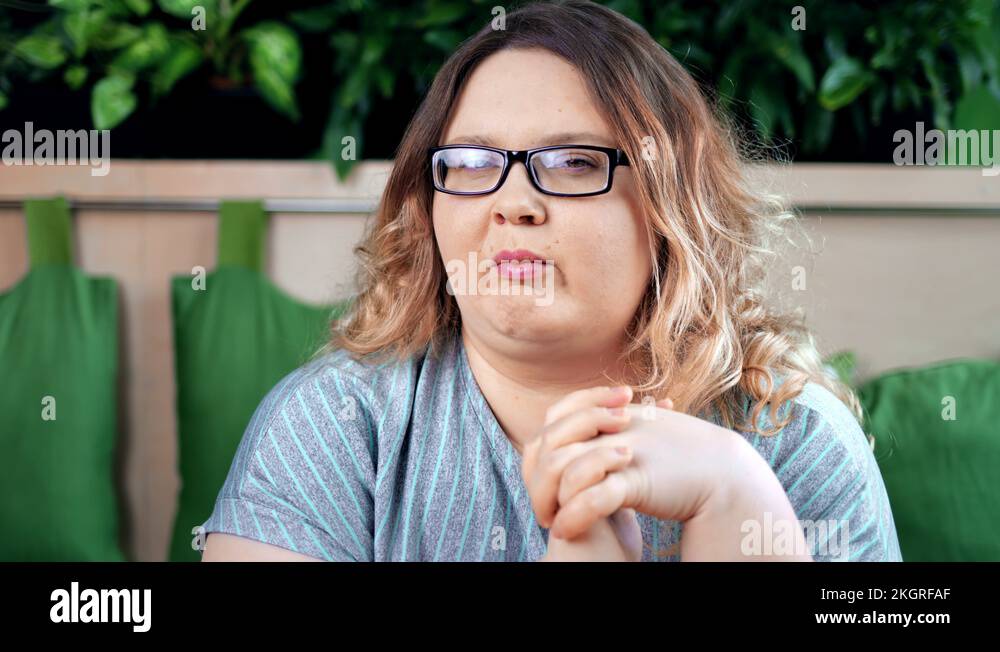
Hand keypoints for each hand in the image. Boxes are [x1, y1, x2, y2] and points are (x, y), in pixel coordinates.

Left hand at [528, 388, 811, 560]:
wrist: (729, 475)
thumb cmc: (687, 460)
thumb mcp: (646, 435)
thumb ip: (619, 430)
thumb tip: (597, 438)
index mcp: (614, 412)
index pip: (559, 414)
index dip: (544, 442)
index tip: (545, 473)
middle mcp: (614, 426)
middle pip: (551, 442)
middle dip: (538, 476)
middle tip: (542, 505)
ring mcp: (624, 451)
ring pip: (564, 468)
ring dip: (548, 498)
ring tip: (550, 522)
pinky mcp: (637, 480)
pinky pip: (592, 496)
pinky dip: (572, 516)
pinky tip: (565, 531)